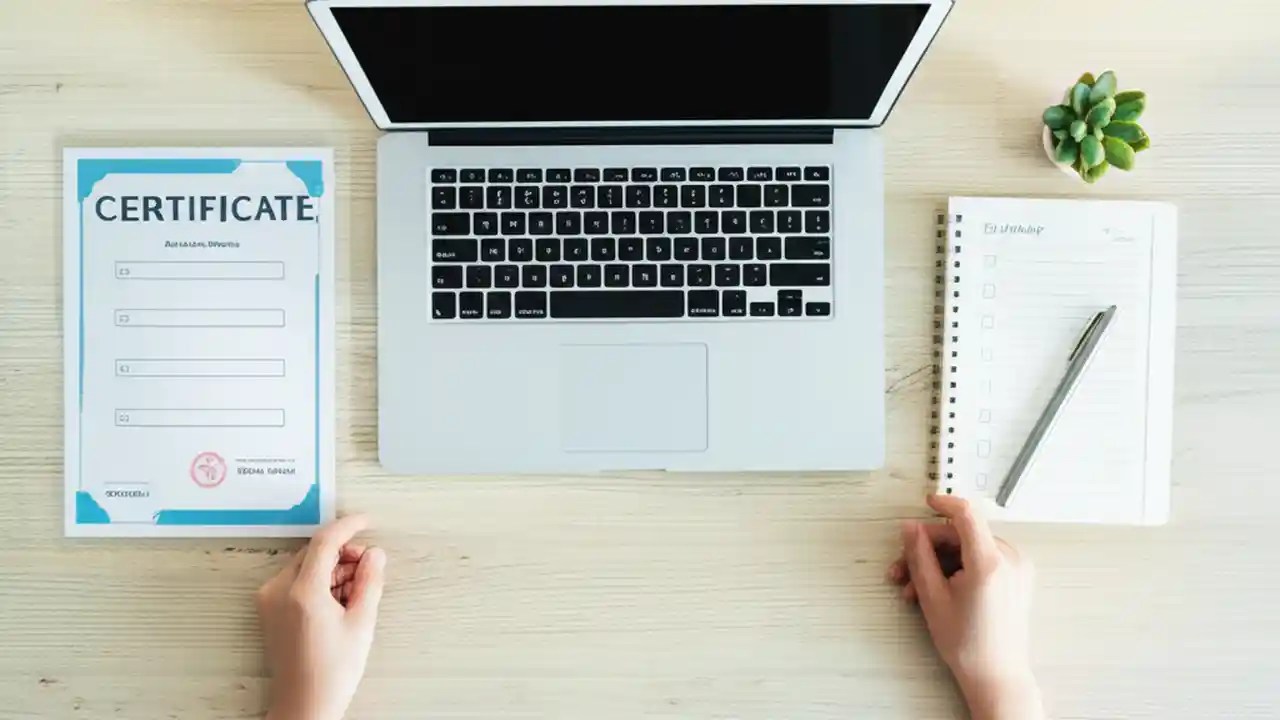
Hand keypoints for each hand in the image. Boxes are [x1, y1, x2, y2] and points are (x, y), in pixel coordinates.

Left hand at [255, 515, 386, 719]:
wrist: (304, 706)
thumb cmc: (331, 672)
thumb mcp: (361, 623)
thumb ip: (370, 581)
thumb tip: (375, 555)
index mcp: (302, 591)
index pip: (326, 541)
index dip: (349, 526)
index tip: (367, 521)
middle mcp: (279, 590)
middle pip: (315, 551)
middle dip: (344, 552)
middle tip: (369, 567)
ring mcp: (270, 600)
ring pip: (307, 565)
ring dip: (333, 568)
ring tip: (356, 591)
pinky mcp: (270, 609)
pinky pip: (297, 580)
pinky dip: (319, 581)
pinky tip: (339, 599)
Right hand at [887, 495, 1042, 719]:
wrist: (996, 675)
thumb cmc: (967, 644)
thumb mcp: (932, 596)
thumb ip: (919, 556)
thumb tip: (910, 528)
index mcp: (989, 562)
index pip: (966, 514)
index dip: (942, 504)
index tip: (925, 504)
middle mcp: (1009, 559)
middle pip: (962, 535)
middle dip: (928, 549)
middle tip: (901, 569)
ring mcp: (1017, 568)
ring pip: (969, 549)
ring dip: (939, 562)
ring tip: (915, 589)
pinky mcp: (1017, 578)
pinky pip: (983, 560)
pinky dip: (959, 568)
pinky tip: (938, 589)